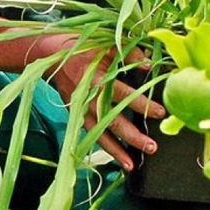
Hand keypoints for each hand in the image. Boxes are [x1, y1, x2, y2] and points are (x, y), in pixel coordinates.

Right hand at [44, 35, 165, 169]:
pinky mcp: (75, 113)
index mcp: (96, 79)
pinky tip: (117, 158)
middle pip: (110, 121)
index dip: (142, 104)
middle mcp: (87, 98)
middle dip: (131, 136)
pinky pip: (90, 133)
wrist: (48, 54)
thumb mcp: (105, 44)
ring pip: (97, 133)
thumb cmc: (80, 47)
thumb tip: (150, 65)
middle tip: (151, 147)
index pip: (122, 94)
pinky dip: (103, 146)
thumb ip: (129, 54)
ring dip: (115, 150)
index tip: (161, 112)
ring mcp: (79, 108)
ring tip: (131, 165)